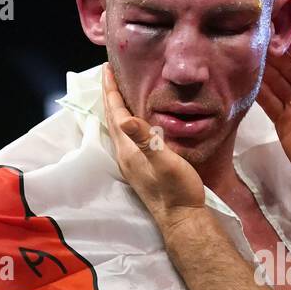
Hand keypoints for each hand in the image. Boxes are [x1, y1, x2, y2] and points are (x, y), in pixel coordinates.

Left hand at [102, 65, 206, 230]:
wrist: (183, 220)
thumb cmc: (177, 191)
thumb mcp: (165, 162)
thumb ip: (145, 140)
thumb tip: (125, 119)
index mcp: (128, 150)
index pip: (115, 113)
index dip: (111, 91)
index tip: (107, 69)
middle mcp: (126, 155)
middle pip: (113, 119)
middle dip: (110, 96)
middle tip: (110, 74)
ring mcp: (132, 163)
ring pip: (119, 129)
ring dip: (117, 109)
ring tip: (119, 92)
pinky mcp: (141, 168)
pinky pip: (128, 138)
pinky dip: (127, 122)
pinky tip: (135, 123)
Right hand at [257, 35, 290, 201]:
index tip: (276, 29)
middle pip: (288, 67)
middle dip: (273, 53)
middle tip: (253, 39)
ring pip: (275, 82)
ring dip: (262, 69)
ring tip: (244, 55)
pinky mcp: (283, 123)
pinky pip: (268, 103)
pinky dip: (257, 91)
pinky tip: (244, 80)